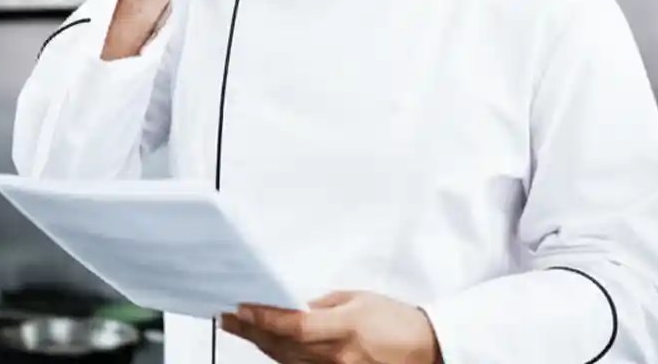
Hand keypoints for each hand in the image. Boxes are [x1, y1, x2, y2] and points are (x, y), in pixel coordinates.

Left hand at [222, 291, 441, 363]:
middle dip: (253, 331)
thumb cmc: (399, 321)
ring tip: (241, 329)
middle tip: (229, 317)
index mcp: (345, 328)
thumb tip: (301, 307)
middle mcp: (337, 355)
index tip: (241, 309)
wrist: (428, 351)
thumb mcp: (362, 300)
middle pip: (284, 347)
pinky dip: (283, 359)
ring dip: (262, 345)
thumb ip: (328, 304)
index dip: (264, 320)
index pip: (294, 326)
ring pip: (289, 361)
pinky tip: (268, 348)